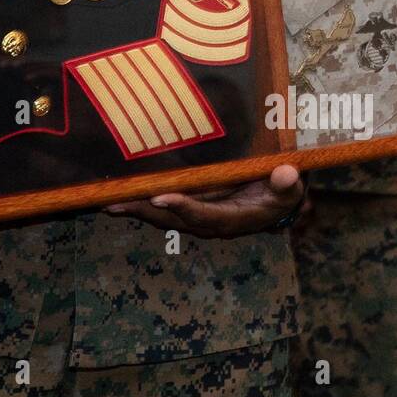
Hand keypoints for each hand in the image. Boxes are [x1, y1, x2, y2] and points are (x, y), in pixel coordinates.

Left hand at [104, 164, 304, 238]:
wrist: (277, 204)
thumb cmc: (282, 193)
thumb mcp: (289, 189)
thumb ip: (286, 184)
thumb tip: (285, 174)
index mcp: (234, 219)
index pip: (205, 215)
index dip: (183, 208)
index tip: (160, 198)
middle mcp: (211, 223)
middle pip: (173, 219)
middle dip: (144, 212)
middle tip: (115, 204)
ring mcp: (199, 218)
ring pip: (163, 217)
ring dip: (136, 210)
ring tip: (107, 203)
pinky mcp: (192, 210)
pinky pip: (163, 209)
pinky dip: (141, 204)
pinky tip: (118, 199)